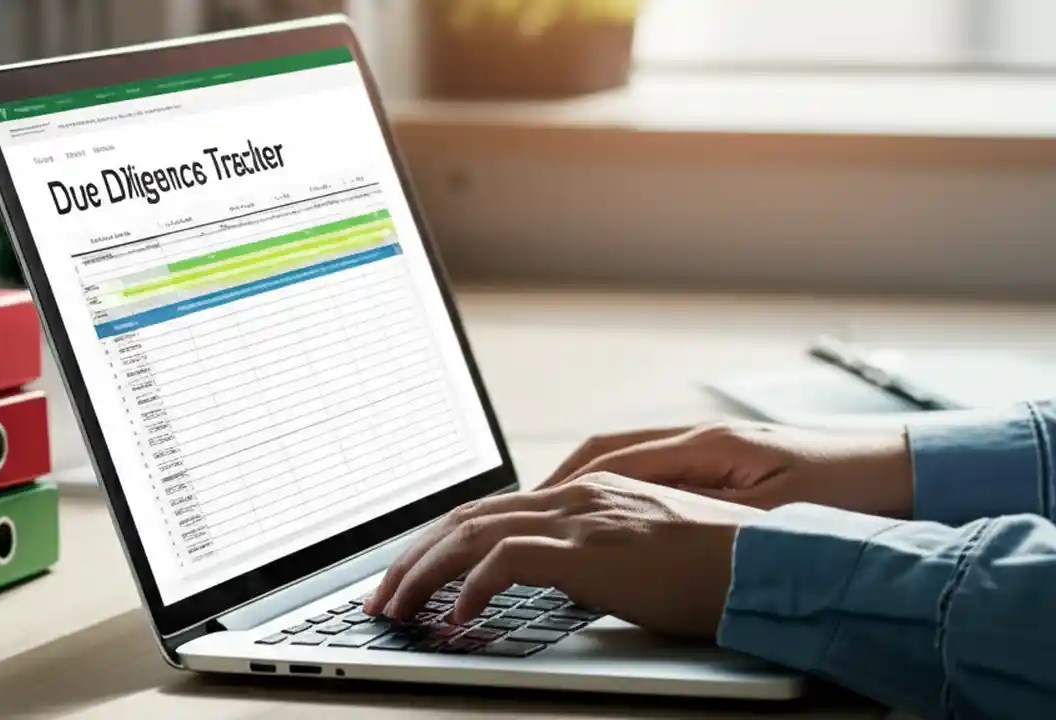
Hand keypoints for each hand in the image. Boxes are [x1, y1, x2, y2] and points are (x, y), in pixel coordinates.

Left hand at [363, 474, 762, 638]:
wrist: (766, 563)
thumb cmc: (714, 565)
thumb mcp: (639, 553)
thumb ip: (591, 555)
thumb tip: (555, 581)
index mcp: (584, 491)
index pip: (490, 508)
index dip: (441, 540)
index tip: (412, 572)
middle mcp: (574, 495)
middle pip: (467, 516)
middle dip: (414, 557)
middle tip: (382, 596)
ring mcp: (579, 518)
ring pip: (472, 533)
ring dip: (424, 572)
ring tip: (396, 610)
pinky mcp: (588, 550)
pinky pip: (506, 561)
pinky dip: (470, 589)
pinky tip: (455, 619)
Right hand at [539, 422, 913, 517]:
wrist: (896, 473)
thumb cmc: (842, 495)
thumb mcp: (767, 517)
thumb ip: (700, 517)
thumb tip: (639, 524)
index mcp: (707, 445)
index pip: (613, 461)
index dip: (565, 487)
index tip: (530, 510)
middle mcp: (701, 435)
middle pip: (608, 450)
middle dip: (559, 479)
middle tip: (523, 510)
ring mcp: (711, 442)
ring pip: (625, 454)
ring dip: (583, 479)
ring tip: (550, 509)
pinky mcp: (724, 455)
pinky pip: (651, 463)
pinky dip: (616, 481)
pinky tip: (609, 504)